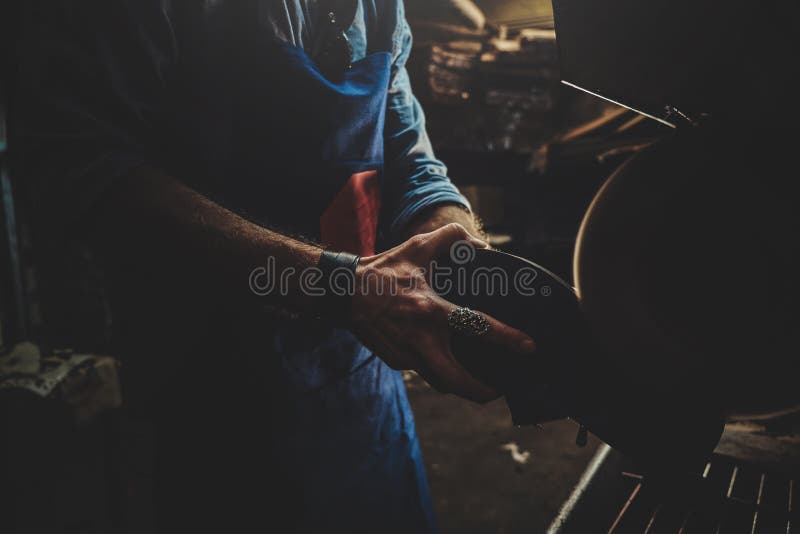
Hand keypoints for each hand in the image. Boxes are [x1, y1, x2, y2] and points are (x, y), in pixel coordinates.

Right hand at [350, 223, 536, 402]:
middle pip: (455, 381)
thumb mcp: (416, 248)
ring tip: (478, 382)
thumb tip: (479, 243)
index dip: (506, 339)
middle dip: (481, 392)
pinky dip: (437, 369)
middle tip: (498, 390)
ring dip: (460, 385)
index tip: (529, 348)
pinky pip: (422, 370)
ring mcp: (405, 354)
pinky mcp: (395, 360)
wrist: (343, 293)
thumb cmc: (382, 270)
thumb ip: (450, 239)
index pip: (476, 325)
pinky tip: (446, 361)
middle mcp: (420, 338)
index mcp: (430, 310)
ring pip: (439, 381)